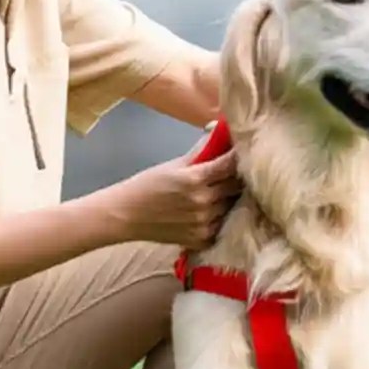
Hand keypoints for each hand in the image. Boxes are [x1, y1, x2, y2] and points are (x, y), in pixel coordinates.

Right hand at [94, 134, 241, 248]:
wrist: (126, 215)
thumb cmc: (147, 185)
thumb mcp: (174, 164)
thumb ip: (200, 150)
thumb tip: (218, 129)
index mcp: (195, 178)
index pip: (231, 164)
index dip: (238, 157)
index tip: (243, 152)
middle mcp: (203, 201)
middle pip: (236, 186)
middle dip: (237, 177)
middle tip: (237, 172)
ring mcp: (204, 223)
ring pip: (231, 207)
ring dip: (230, 199)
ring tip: (224, 192)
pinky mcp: (202, 239)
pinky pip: (222, 226)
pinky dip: (220, 218)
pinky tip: (212, 212)